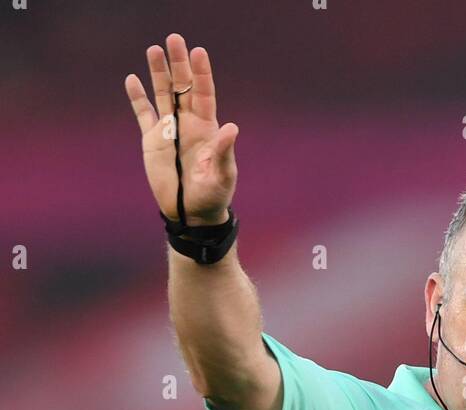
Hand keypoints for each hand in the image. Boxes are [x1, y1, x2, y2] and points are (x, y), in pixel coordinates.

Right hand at [125, 33, 237, 224]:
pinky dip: (137, 98)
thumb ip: (223, 151)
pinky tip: (132, 79)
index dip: (202, 73)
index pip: (205, 94)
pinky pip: (144, 114)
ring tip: (154, 49)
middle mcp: (188, 123)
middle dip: (179, 64)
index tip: (198, 52)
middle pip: (183, 87)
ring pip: (162, 94)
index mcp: (207, 128)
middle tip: (174, 39)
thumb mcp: (222, 175)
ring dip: (158, 73)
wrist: (192, 213)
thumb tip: (231, 127)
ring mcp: (169, 129)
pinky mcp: (152, 140)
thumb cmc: (213, 195)